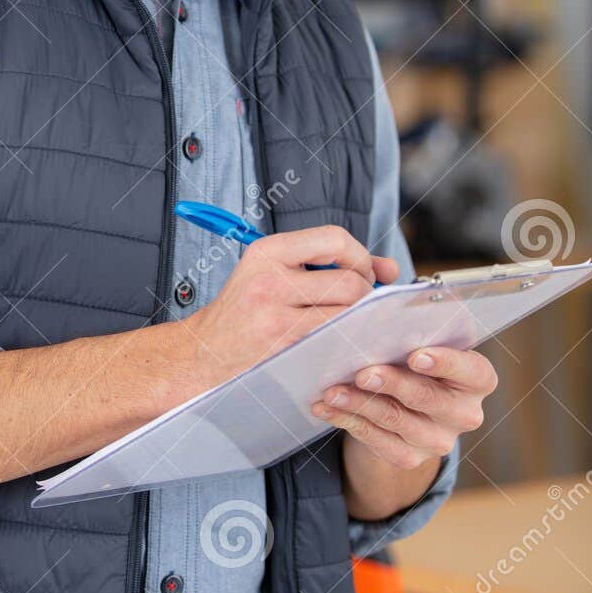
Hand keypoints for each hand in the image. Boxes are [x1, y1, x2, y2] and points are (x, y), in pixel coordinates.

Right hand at [176, 226, 399, 403]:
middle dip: (365, 295)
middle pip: (350, 282)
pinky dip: (346, 341)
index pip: (334, 238)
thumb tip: (389, 267)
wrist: (202, 354)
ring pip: (347, 315)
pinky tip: (335, 342)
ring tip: (343, 323)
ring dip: (357, 321)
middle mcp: (269, 281)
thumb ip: (327, 264)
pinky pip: (336, 341)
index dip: (360, 255)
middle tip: (355, 305)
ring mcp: (275, 318)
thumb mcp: (271, 273)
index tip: (364, 271)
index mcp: (266, 252)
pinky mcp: (283, 350)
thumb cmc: (244, 313)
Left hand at [310, 345, 497, 473]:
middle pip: (427, 398)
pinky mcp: (409, 457)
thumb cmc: (414, 362)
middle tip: (362, 372)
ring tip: (332, 390)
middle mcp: (464, 414)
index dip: (445, 363)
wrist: (405, 406)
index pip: (472, 372)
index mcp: (477, 379)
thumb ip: (412, 336)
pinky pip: (375, 439)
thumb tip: (374, 321)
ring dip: (359, 403)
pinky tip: (326, 407)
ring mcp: (438, 440)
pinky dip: (347, 420)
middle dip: (392, 383)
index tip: (414, 355)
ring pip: (395, 419)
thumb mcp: (422, 345)